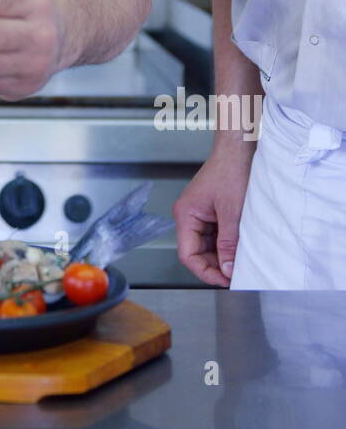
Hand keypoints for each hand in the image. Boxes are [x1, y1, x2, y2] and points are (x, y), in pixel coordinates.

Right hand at [173, 150, 252, 286]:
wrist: (239, 148)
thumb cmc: (232, 170)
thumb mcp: (233, 212)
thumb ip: (229, 243)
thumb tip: (229, 270)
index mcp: (185, 215)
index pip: (187, 255)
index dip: (205, 271)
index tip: (225, 280)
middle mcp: (189, 216)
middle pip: (197, 252)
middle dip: (216, 265)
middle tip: (237, 275)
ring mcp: (201, 214)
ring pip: (208, 245)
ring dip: (224, 254)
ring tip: (242, 261)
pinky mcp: (212, 211)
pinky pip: (217, 235)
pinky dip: (228, 243)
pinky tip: (242, 246)